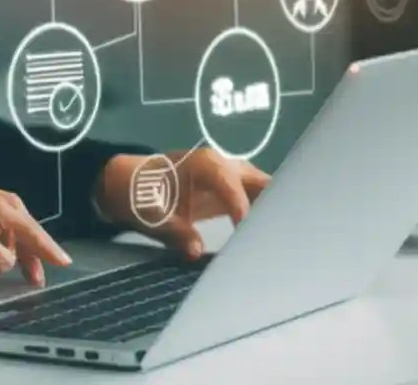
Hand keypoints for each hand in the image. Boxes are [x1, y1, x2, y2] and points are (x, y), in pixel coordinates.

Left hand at [94, 149, 270, 259]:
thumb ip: (177, 233)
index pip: (233, 185)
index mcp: (206, 165)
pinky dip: (266, 215)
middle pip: (262, 183)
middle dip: (275, 208)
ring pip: (265, 191)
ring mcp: (233, 176)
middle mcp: (226, 165)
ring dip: (275, 213)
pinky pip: (258, 199)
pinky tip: (273, 238)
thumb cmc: (142, 194)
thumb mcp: (154, 215)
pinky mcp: (234, 189)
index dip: (242, 209)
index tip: (246, 233)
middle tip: (284, 239)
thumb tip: (197, 252)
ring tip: (285, 242)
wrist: (131, 184)